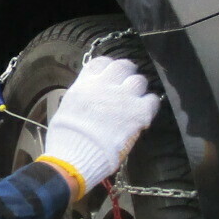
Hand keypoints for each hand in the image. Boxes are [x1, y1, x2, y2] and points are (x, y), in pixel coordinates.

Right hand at [38, 56, 158, 199]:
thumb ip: (83, 97)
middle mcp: (105, 85)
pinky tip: (145, 113)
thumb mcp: (67, 109)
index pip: (101, 63)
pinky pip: (152, 100)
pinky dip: (149, 105)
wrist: (75, 156)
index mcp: (85, 84)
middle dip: (127, 73)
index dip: (108, 67)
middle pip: (123, 66)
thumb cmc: (66, 139)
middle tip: (128, 85)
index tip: (110, 75)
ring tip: (136, 100)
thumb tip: (90, 97)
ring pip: (140, 80)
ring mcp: (123, 97)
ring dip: (138, 89)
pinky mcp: (138, 113)